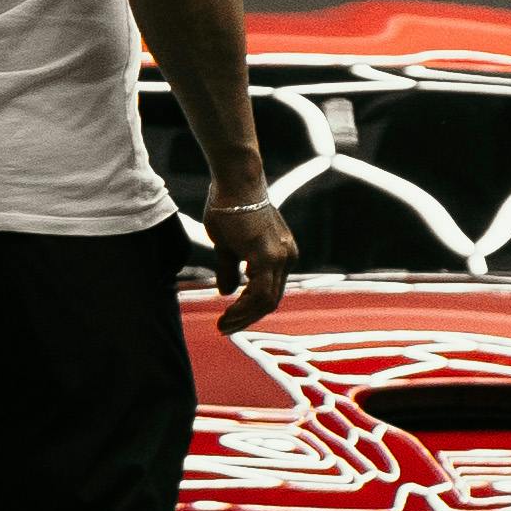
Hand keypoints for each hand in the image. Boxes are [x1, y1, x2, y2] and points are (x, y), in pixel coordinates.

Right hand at [204, 184, 296, 328]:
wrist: (234, 180)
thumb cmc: (229, 206)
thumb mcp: (228, 245)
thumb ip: (231, 269)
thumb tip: (227, 292)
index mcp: (281, 253)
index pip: (270, 291)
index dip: (251, 309)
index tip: (231, 319)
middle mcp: (286, 256)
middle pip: (271, 300)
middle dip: (247, 318)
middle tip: (225, 330)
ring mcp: (280, 256)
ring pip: (267, 300)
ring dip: (244, 317)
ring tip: (224, 326)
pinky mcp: (268, 255)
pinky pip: (260, 292)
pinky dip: (244, 307)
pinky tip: (228, 313)